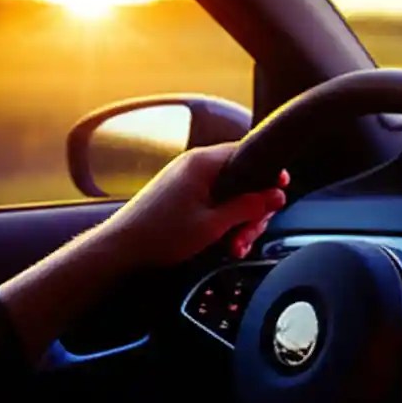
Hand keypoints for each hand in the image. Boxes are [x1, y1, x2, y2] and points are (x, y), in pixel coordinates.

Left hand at [0, 143, 287, 361]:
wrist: (121, 248)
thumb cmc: (161, 234)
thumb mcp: (213, 224)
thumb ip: (248, 207)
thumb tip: (276, 195)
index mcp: (203, 163)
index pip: (249, 154)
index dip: (268, 175)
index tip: (280, 192)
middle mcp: (195, 165)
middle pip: (242, 179)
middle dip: (252, 210)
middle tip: (248, 235)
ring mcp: (187, 179)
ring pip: (230, 194)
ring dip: (238, 220)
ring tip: (234, 245)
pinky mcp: (181, 194)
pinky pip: (213, 200)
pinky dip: (222, 220)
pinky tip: (223, 242)